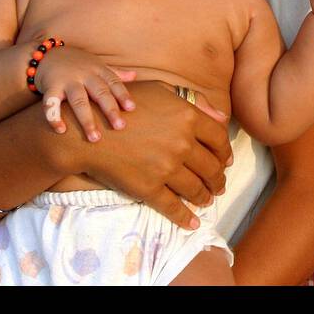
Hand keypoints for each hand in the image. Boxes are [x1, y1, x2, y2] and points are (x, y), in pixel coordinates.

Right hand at [34, 43, 138, 141]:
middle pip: (100, 92)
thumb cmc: (76, 63)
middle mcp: (84, 74)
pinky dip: (54, 116)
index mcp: (97, 70)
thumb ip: (114, 72)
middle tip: (120, 127)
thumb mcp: (96, 64)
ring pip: (79, 100)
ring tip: (94, 138)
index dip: (123, 95)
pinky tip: (61, 130)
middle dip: (110, 110)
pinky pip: (51, 103)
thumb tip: (135, 76)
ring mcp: (67, 80)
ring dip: (87, 120)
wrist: (46, 54)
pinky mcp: (50, 86)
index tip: (132, 109)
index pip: (113, 83)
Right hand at [70, 81, 232, 229]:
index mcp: (188, 117)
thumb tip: (221, 117)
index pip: (219, 140)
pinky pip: (174, 207)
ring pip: (196, 188)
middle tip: (219, 185)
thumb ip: (194, 102)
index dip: (225, 154)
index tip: (226, 162)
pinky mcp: (149, 188)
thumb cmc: (123, 105)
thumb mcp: (161, 90)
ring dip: (205, 197)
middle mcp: (182, 143)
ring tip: (206, 200)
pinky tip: (192, 222)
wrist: (87, 130)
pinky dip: (185, 218)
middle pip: (212, 167)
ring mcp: (166, 167)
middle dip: (218, 179)